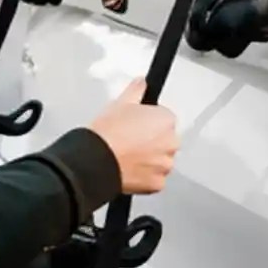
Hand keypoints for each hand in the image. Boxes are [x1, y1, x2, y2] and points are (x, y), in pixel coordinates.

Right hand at [88, 78, 178, 194]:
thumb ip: (136, 90)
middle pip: (166, 141)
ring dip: (150, 160)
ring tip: (129, 157)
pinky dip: (145, 177)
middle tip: (131, 142)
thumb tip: (141, 83)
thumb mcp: (120, 103)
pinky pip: (155, 179)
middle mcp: (171, 143)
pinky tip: (130, 170)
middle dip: (153, 141)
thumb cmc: (108, 132)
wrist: (96, 160)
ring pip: (161, 161)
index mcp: (166, 120)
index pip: (164, 118)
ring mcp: (165, 165)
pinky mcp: (157, 184)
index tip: (137, 126)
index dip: (149, 122)